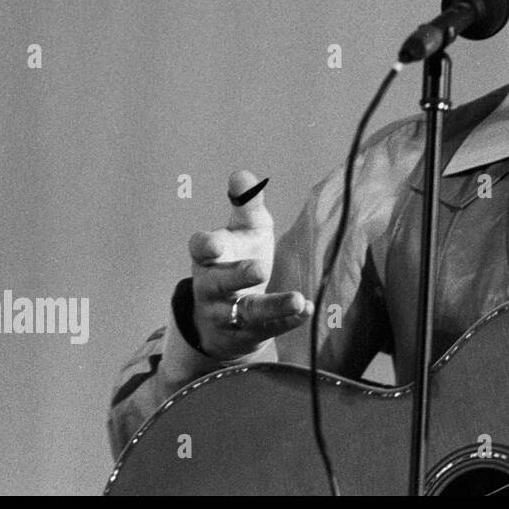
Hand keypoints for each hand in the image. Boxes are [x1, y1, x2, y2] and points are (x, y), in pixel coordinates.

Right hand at [188, 170, 311, 359]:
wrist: (221, 319)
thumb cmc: (236, 259)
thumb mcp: (244, 230)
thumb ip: (245, 205)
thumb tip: (241, 174)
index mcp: (209, 257)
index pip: (201, 249)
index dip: (206, 245)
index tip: (216, 243)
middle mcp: (212, 287)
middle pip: (220, 282)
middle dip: (237, 275)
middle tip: (259, 269)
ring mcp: (227, 314)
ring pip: (246, 311)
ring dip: (272, 305)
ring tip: (297, 298)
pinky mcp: (247, 334)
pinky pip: (266, 328)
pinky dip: (286, 320)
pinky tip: (307, 310)